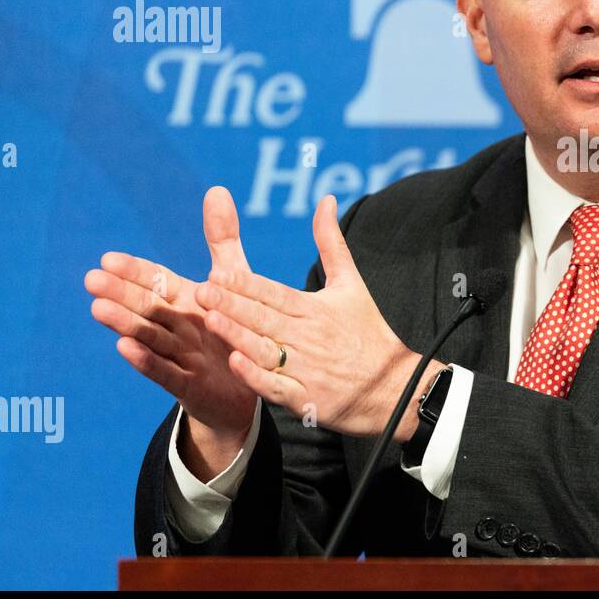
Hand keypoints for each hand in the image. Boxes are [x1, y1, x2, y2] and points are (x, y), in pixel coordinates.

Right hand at [84, 187, 259, 440]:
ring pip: (150, 337)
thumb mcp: (236, 281)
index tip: (107, 259)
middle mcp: (180, 328)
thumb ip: (222, 240)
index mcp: (188, 302)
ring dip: (125, 323)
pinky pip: (166, 371)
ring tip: (99, 309)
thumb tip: (215, 189)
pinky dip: (146, 361)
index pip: (157, 282)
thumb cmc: (236, 329)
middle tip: (90, 279)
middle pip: (147, 308)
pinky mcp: (190, 385)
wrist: (250, 389)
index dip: (135, 272)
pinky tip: (123, 348)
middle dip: (121, 294)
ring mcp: (182, 358)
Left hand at [193, 194, 440, 439]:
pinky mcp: (306, 397)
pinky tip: (235, 362)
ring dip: (238, 335)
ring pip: (266, 350)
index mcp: (317, 310)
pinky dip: (256, 376)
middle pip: (265, 318)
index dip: (247, 285)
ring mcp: (307, 369)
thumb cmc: (369, 331)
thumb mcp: (352, 284)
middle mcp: (310, 337)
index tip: (219, 273)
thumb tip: (324, 200)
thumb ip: (330, 242)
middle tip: (202, 291)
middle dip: (232, 304)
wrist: (396, 386)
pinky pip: (277, 386)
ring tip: (210, 320)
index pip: (276, 294)